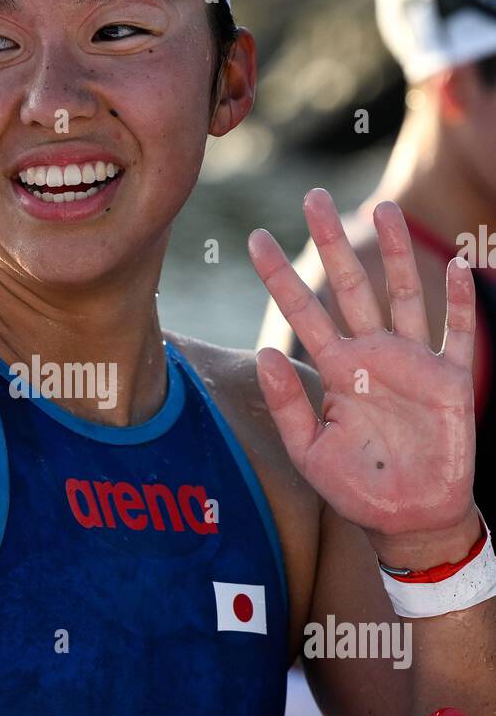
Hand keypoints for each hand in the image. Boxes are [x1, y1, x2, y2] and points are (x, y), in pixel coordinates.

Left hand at [248, 190, 477, 564]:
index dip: (279, 276)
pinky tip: (456, 265)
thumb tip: (266, 353)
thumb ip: (289, 404)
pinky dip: (460, 301)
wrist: (409, 518)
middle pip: (349, 287)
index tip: (255, 239)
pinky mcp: (450, 380)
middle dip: (332, 242)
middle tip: (313, 196)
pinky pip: (458, 333)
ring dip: (394, 253)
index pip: (302, 312)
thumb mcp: (309, 451)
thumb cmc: (357, 488)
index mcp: (336, 370)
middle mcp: (372, 355)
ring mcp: (413, 363)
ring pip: (402, 294)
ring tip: (382, 208)